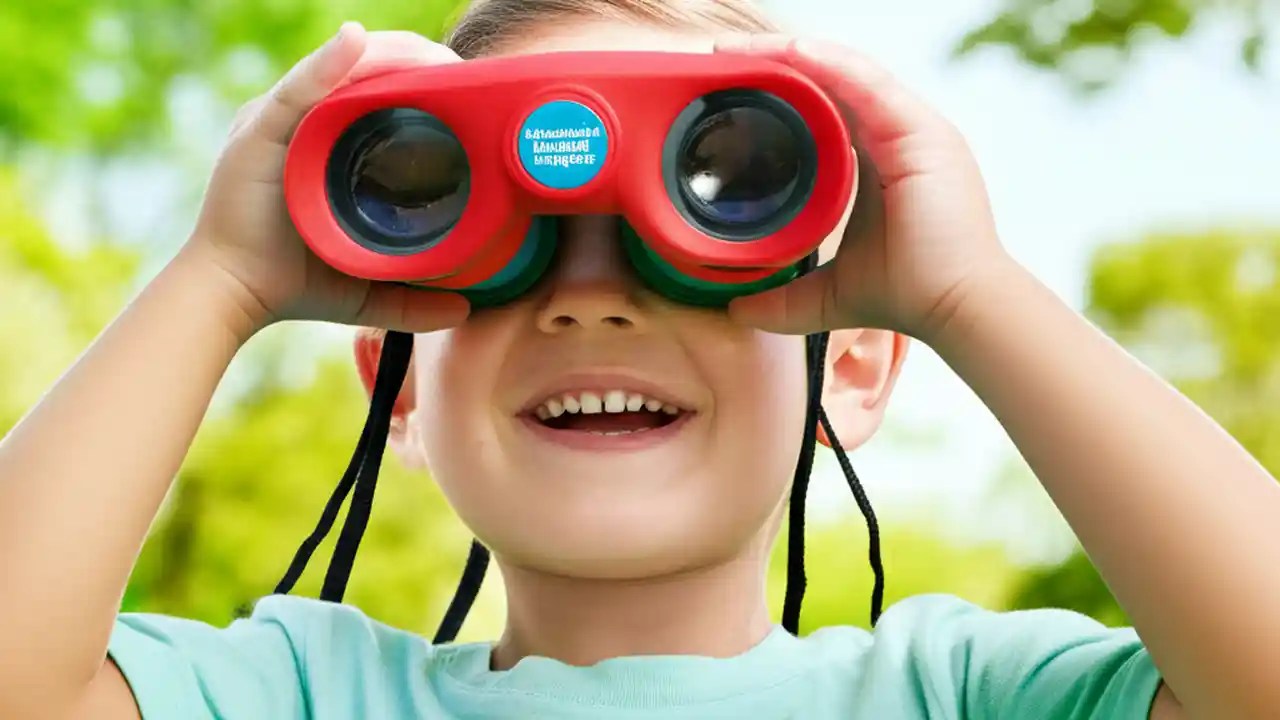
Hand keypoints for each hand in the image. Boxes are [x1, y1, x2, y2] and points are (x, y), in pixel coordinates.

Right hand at [183, 22, 470, 335]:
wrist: (233, 295)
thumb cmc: (292, 284)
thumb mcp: (365, 290)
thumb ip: (412, 301)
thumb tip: (465, 311)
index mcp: (329, 139)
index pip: (384, 92)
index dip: (427, 83)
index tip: (475, 94)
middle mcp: (305, 120)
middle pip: (370, 73)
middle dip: (421, 65)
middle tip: (471, 78)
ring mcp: (282, 120)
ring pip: (343, 71)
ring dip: (394, 57)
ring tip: (439, 60)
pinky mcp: (259, 128)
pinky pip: (297, 87)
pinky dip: (326, 63)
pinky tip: (355, 40)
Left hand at [714, 35, 1014, 342]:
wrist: (954, 308)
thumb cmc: (906, 294)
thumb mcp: (826, 294)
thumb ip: (782, 300)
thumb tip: (735, 309)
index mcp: (879, 158)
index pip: (824, 107)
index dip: (781, 90)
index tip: (730, 85)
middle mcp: (898, 134)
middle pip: (831, 81)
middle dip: (777, 63)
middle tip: (724, 56)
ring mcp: (913, 127)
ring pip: (847, 72)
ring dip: (794, 55)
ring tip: (745, 49)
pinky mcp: (922, 131)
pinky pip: (870, 82)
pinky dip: (830, 65)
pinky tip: (793, 53)